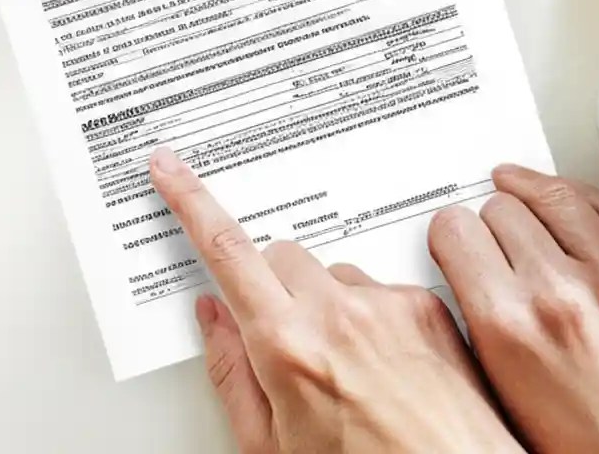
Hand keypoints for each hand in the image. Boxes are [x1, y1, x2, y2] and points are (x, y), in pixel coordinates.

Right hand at [149, 148, 523, 453]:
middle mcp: (339, 312)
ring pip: (332, 273)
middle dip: (269, 285)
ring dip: (324, 303)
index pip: (227, 253)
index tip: (171, 170)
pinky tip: (385, 364)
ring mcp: (388, 303)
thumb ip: (231, 374)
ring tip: (347, 370)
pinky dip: (371, 315)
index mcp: (288, 346)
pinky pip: (379, 287)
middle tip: (283, 340)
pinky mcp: (427, 304)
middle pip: (279, 256)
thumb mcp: (270, 445)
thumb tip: (212, 318)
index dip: (192, 203)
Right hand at [429, 165, 598, 453]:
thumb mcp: (496, 380)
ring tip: (519, 186)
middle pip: (503, 208)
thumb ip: (476, 314)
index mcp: (507, 323)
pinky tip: (571, 198)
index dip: (450, 229)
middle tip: (489, 228)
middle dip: (489, 217)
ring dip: (531, 190)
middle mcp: (559, 295)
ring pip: (558, 197)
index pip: (457, 230)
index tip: (454, 234)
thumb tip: (467, 262)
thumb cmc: (571, 441)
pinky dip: (586, 199)